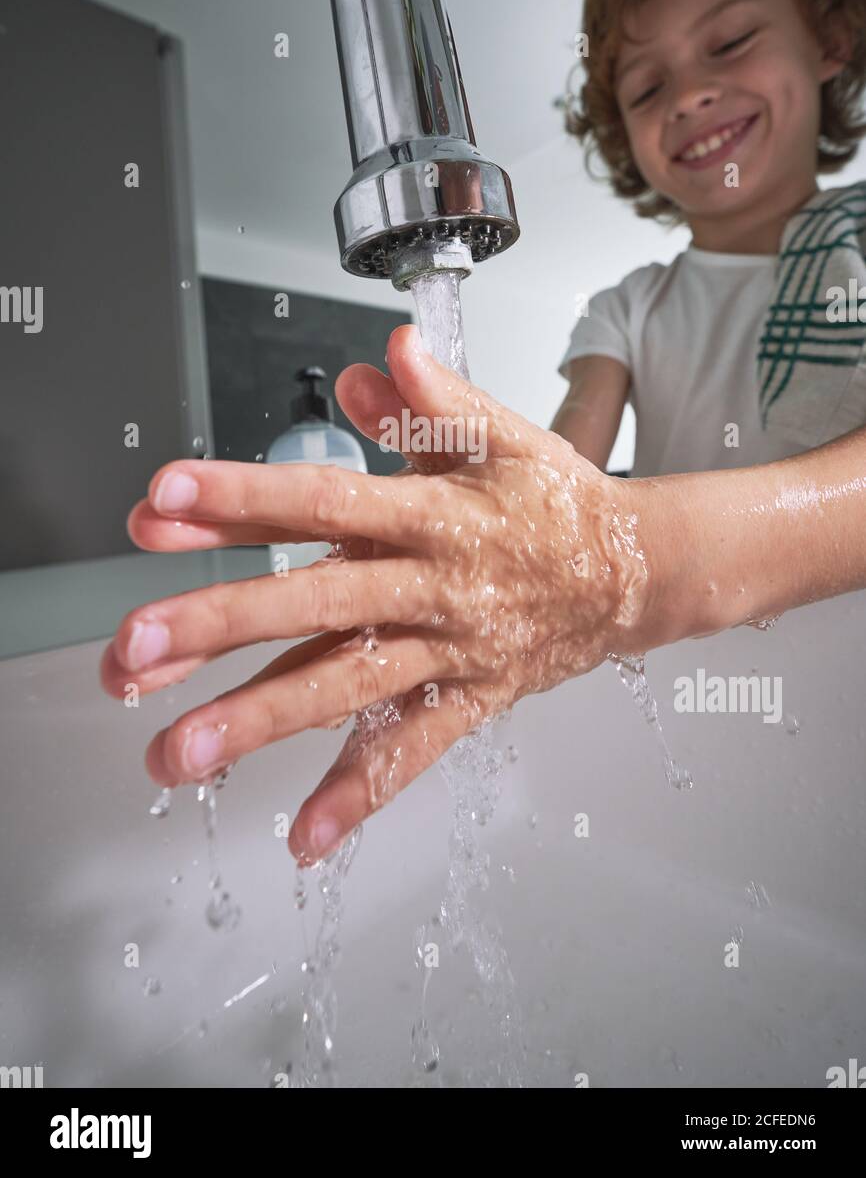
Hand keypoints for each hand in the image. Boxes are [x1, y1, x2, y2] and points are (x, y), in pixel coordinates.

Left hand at [100, 325, 652, 862]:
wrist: (639, 573)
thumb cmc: (559, 501)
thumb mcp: (506, 434)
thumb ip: (436, 403)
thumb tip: (378, 360)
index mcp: (433, 512)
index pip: (324, 500)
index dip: (244, 499)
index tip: (162, 500)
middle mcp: (431, 585)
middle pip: (316, 604)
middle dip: (218, 624)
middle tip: (130, 650)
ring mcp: (448, 650)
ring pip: (347, 688)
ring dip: (258, 723)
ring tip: (175, 755)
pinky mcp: (470, 700)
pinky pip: (415, 752)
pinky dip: (361, 794)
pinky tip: (303, 838)